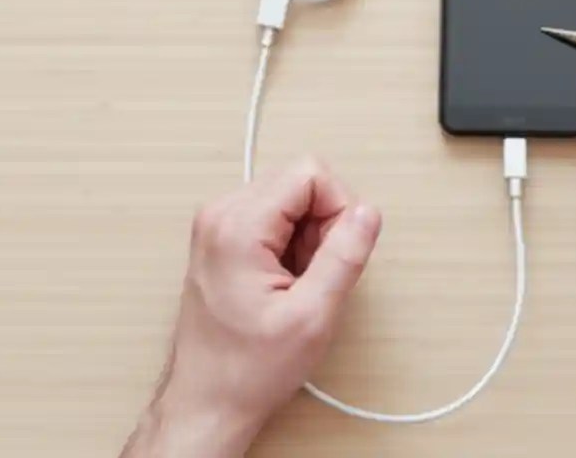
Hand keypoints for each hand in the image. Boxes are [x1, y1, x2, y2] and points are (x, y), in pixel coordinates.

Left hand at [121, 157, 381, 457]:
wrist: (207, 401)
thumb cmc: (248, 369)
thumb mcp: (312, 317)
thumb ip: (344, 256)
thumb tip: (368, 212)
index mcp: (238, 226)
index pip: (311, 174)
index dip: (339, 209)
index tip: (334, 255)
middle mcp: (220, 214)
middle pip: (299, 182)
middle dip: (324, 223)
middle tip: (315, 276)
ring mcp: (217, 225)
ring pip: (289, 199)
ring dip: (308, 236)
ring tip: (297, 285)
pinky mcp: (221, 239)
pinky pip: (272, 218)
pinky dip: (290, 245)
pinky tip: (284, 284)